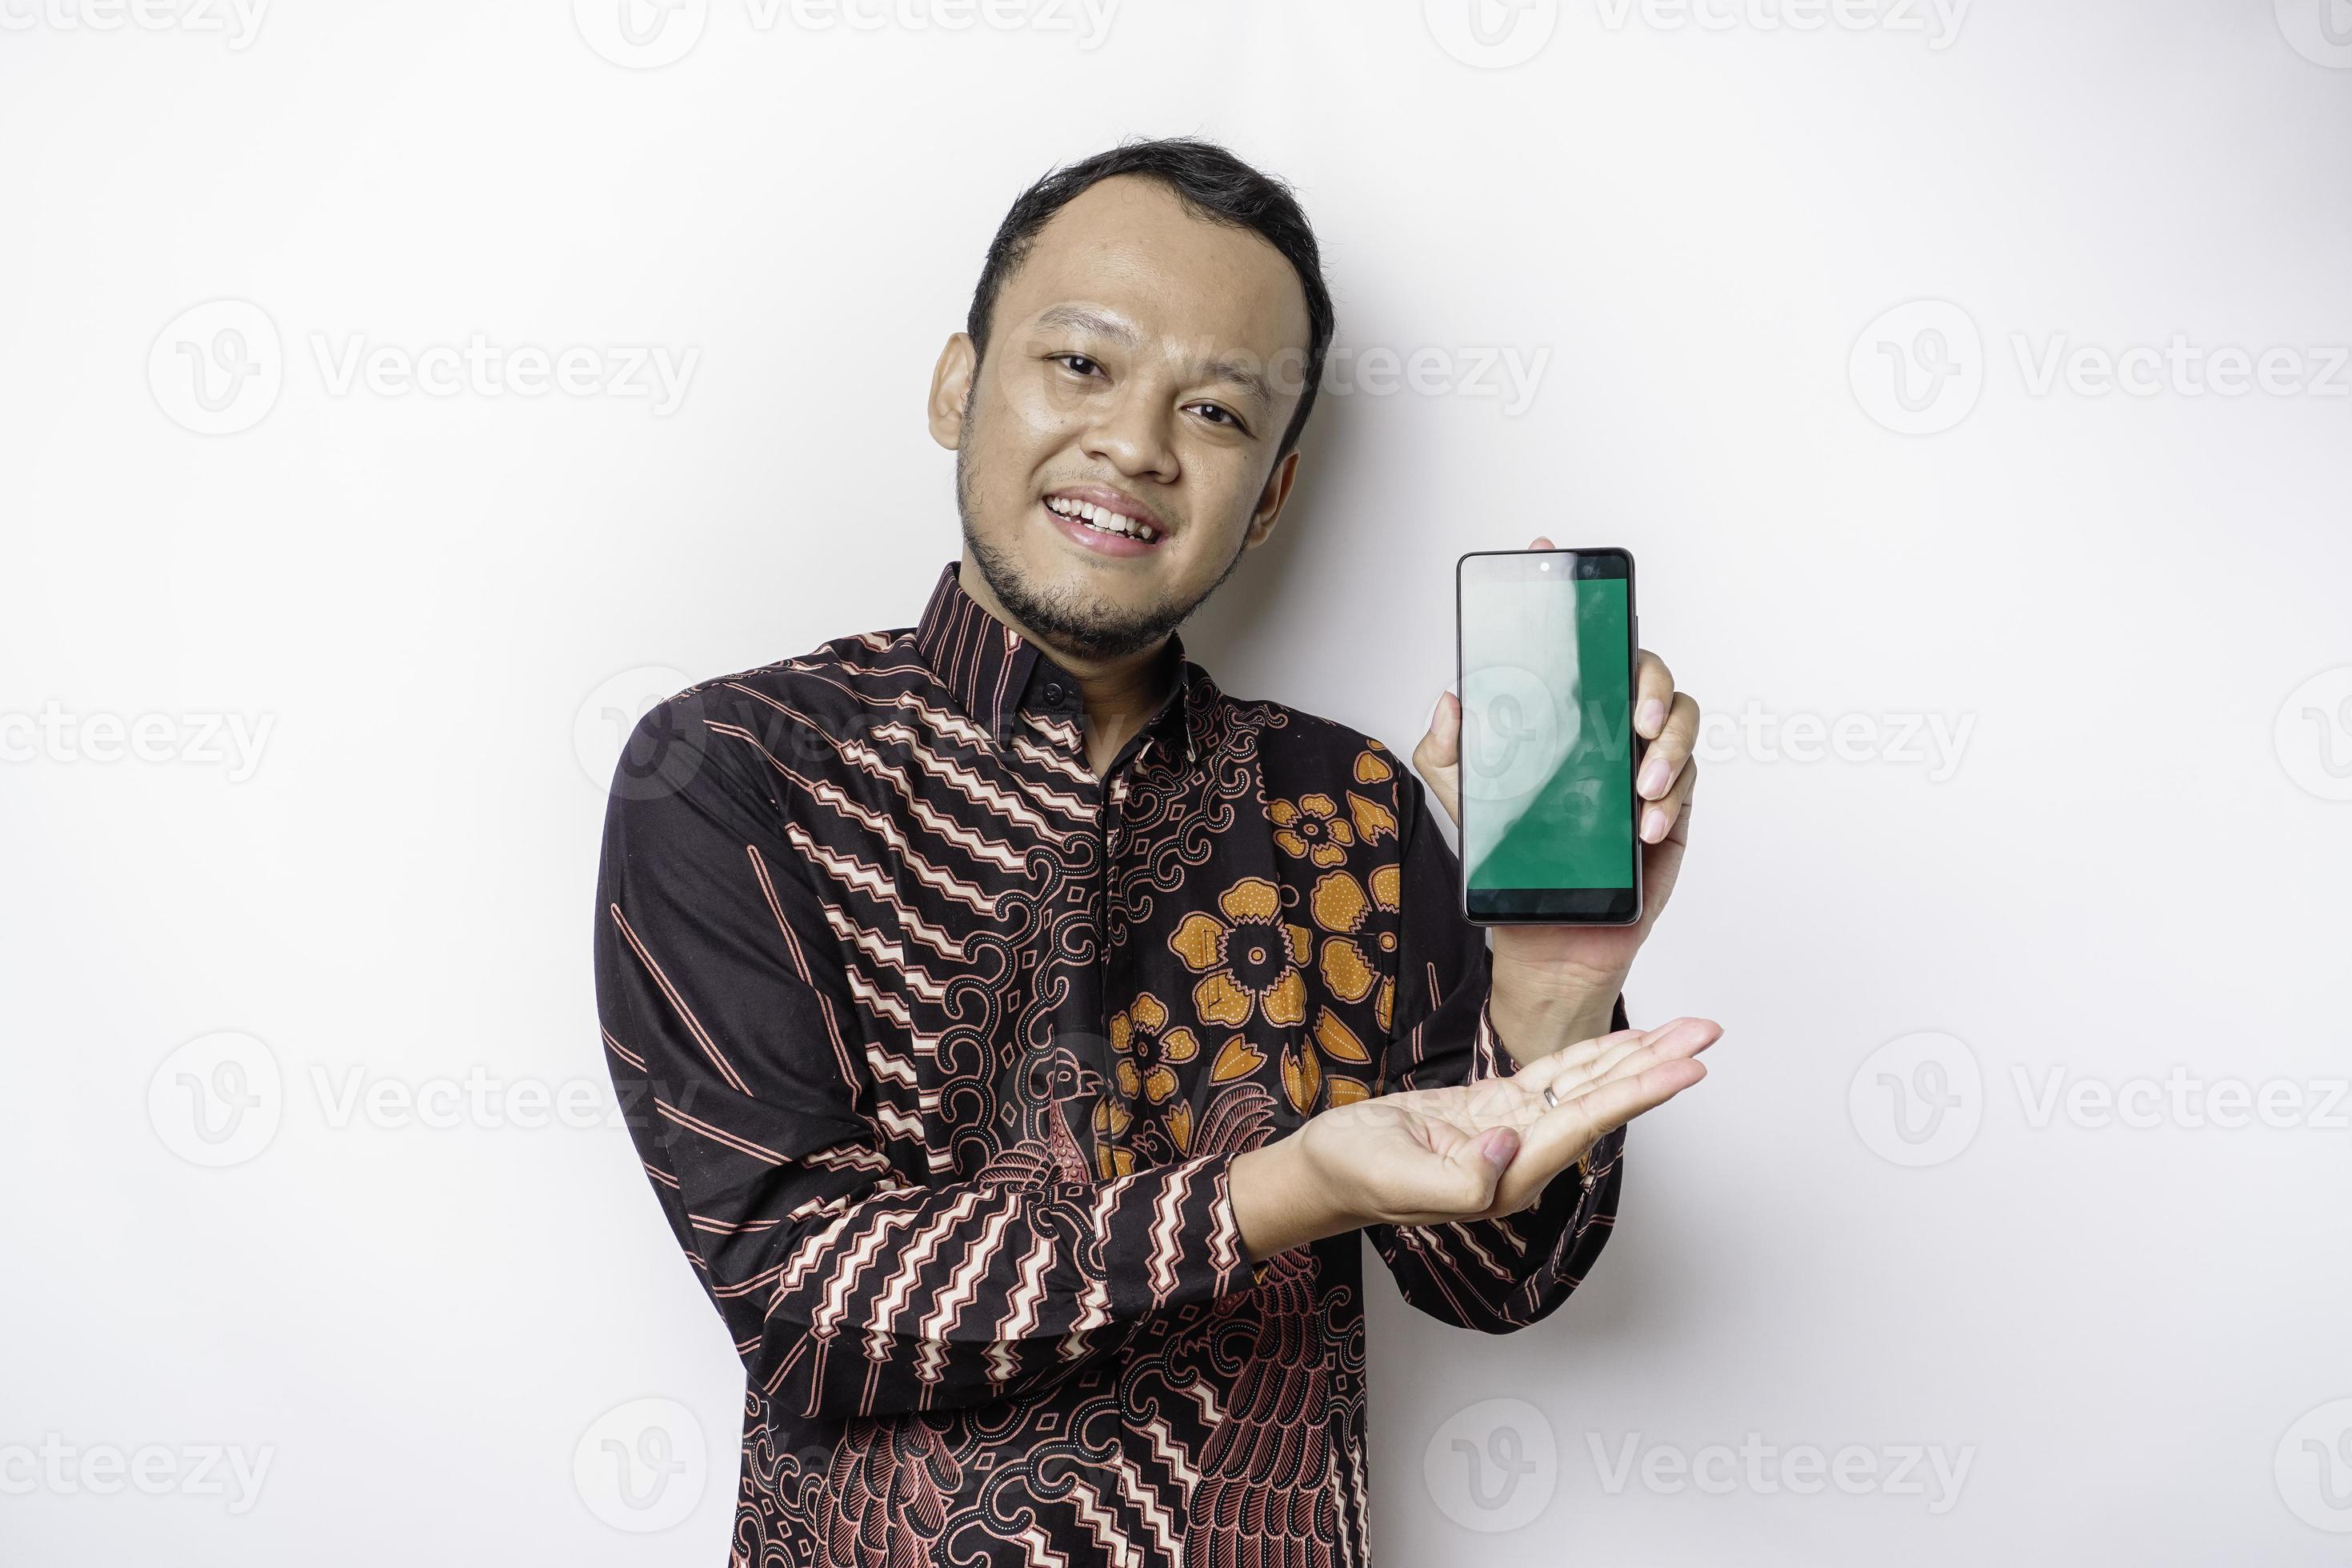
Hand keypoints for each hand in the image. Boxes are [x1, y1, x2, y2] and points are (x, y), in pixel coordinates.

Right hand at [1230, 1017, 1719, 1255]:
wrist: (1325, 1171)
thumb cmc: (1354, 1175)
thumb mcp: (1400, 1178)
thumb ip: (1462, 1179)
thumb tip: (1512, 1145)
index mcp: (1510, 1175)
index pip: (1588, 1123)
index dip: (1640, 1091)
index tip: (1687, 1068)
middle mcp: (1524, 1155)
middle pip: (1604, 1101)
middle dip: (1657, 1067)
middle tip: (1707, 1034)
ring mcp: (1511, 1131)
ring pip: (1586, 1085)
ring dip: (1635, 1056)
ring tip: (1684, 1031)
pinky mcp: (1492, 1110)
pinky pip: (1554, 1078)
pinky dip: (1591, 1056)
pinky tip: (1622, 1044)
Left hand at [1414, 533, 1699, 1021]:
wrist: (1550, 940)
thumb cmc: (1516, 861)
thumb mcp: (1466, 804)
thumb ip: (1448, 752)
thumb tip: (1451, 699)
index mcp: (1564, 717)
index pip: (1573, 646)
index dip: (1565, 595)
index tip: (1547, 550)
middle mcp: (1609, 729)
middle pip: (1643, 668)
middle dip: (1647, 679)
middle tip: (1634, 715)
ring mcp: (1645, 763)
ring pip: (1680, 718)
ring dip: (1669, 745)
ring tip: (1640, 785)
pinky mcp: (1672, 807)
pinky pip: (1688, 780)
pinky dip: (1670, 796)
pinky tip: (1645, 825)